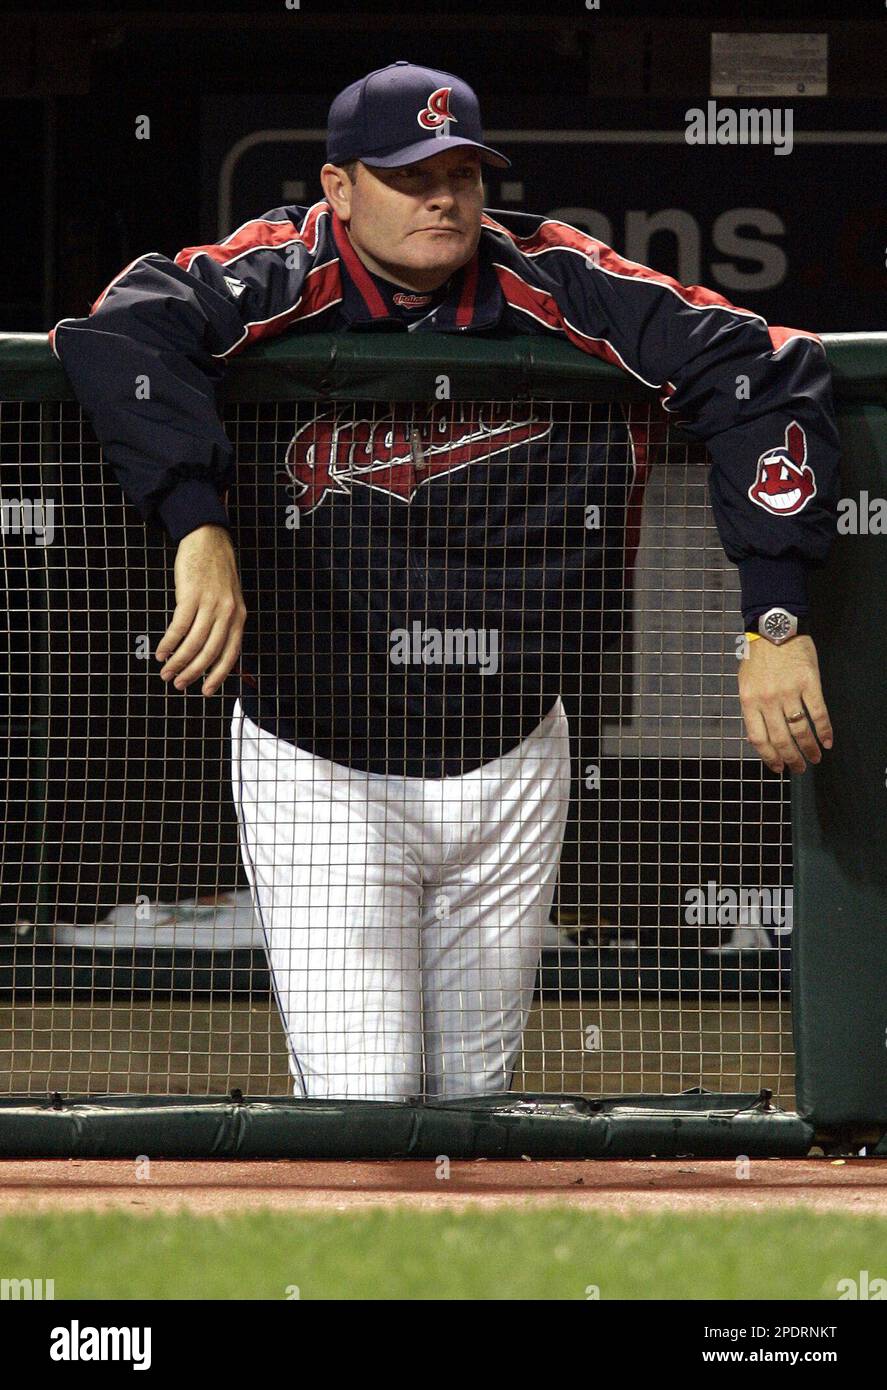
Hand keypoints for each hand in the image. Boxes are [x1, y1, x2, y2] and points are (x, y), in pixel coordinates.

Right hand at [156, 525, 246, 695]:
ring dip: (177, 662)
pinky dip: (168, 643)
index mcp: (239, 617)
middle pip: (210, 653)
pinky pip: (179, 627)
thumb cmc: (216, 572)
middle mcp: (228, 613)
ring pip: (193, 644)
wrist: (208, 539)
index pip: (231, 654)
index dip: (218, 676)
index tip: (206, 692)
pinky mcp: (191, 595)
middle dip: (193, 673)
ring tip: (165, 673)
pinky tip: (160, 653)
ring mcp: (210, 604)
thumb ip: (224, 624)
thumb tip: (210, 653)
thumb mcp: (228, 600)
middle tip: (178, 685)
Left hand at [738, 634, 832, 774]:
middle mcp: (768, 700)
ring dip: (809, 749)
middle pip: (781, 739)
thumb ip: (752, 709)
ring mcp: (789, 691)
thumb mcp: (745, 683)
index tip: (778, 767)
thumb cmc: (758, 656)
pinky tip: (827, 742)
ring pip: (801, 730)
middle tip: (799, 768)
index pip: (759, 739)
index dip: (769, 758)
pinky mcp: (809, 683)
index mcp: (749, 701)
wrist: (774, 627)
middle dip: (791, 759)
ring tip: (814, 758)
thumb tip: (759, 737)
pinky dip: (824, 731)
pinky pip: (818, 713)